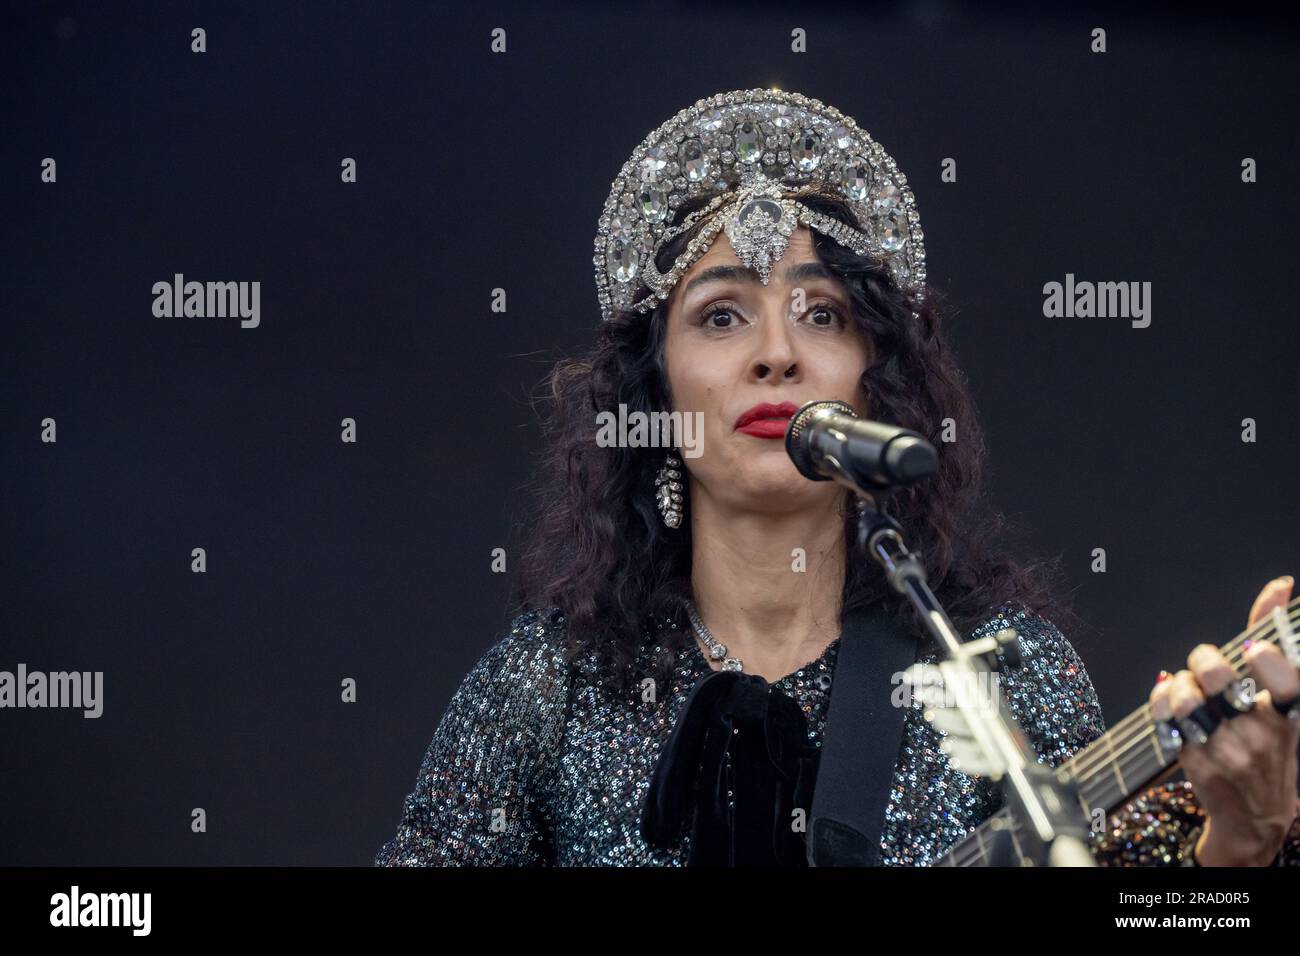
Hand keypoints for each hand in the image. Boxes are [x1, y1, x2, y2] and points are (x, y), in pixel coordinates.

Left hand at [1148, 575, 1299, 865]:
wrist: (1254, 817)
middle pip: (1219, 681)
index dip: (1267, 659)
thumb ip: (1275, 644)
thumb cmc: (1268, 747)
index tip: (1254, 648)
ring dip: (1179, 682)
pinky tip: (1169, 698)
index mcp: (1288, 717)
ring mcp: (1226, 751)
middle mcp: (1260, 735)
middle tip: (1205, 666)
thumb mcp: (1282, 704)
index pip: (1286, 682)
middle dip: (1203, 661)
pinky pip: (1164, 716)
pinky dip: (1160, 699)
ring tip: (1187, 688)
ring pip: (1186, 697)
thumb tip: (1279, 585)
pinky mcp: (1194, 762)